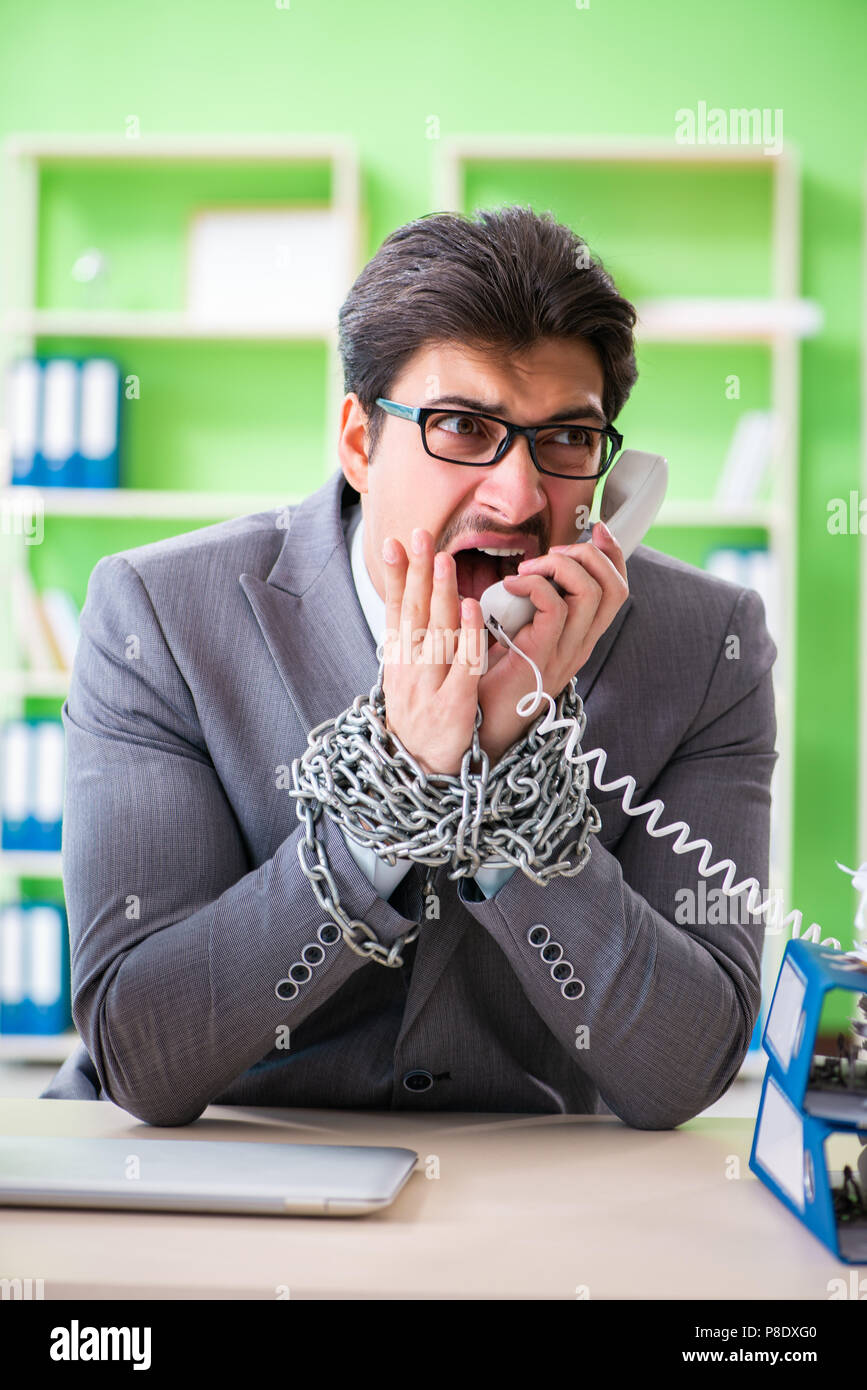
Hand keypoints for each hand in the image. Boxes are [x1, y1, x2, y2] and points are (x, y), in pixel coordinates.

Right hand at [380, 528, 486, 776]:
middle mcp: (409, 671)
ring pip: (437, 634)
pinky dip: (467, 636)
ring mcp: (429, 687)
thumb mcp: (406, 682)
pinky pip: (463, 665)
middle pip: (414, 614)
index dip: (397, 576)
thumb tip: (416, 605)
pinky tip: (474, 609)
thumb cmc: (420, 722)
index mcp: (399, 663)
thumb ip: (413, 646)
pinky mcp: (454, 705)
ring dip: (441, 595)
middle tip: (421, 535)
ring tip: (445, 561)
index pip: (396, 611)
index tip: (396, 543)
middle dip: (418, 573)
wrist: (418, 774)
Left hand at [475, 522, 628, 764]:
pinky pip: (555, 608)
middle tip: (552, 553)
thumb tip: (529, 570)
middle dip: (589, 554)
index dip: (613, 554)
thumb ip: (532, 606)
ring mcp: (565, 652)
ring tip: (529, 568)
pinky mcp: (541, 656)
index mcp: (581, 636)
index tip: (594, 528)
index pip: (617, 589)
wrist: (477, 723)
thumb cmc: (491, 677)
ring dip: (560, 566)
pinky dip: (535, 584)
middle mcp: (581, 644)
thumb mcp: (519, 632)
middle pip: (614, 587)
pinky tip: (511, 584)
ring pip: (591, 592)